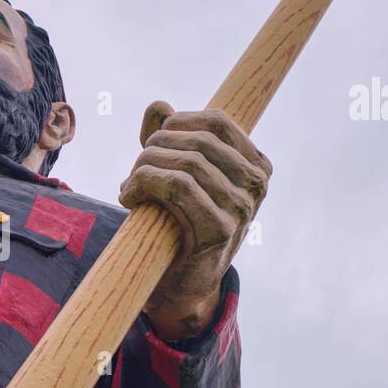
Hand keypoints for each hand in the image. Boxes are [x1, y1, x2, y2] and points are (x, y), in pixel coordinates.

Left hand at [119, 101, 271, 340]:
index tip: (153, 139)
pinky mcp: (220, 230)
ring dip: (145, 167)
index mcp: (256, 165)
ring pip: (186, 162)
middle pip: (199, 140)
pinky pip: (179, 187)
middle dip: (156, 146)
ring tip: (129, 184)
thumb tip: (158, 105)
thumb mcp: (174, 172)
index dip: (178, 121)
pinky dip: (145, 184)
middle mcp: (257, 184)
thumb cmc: (178, 222)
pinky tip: (129, 197)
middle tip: (135, 166)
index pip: (218, 121)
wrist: (181, 283)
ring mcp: (242, 208)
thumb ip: (168, 137)